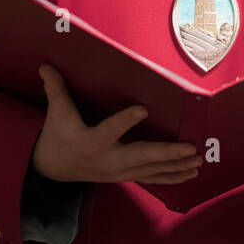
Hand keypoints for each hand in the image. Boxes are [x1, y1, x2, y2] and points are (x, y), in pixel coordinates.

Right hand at [31, 64, 202, 185]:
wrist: (53, 170)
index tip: (143, 108)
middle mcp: (108, 160)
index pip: (110, 130)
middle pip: (140, 157)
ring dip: (176, 167)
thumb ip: (55, 89)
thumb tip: (45, 65)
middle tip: (190, 148)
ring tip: (198, 161)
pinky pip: (151, 179)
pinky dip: (172, 177)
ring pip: (151, 171)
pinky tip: (190, 173)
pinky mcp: (125, 176)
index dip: (126, 121)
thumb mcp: (56, 114)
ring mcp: (118, 172)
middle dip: (167, 154)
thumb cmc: (58, 136)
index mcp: (91, 142)